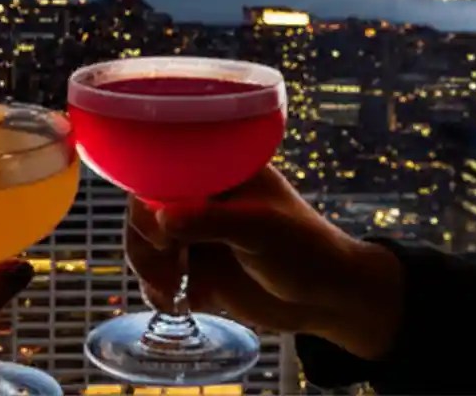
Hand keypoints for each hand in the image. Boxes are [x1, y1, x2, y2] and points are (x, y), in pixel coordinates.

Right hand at [126, 166, 403, 359]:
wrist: (330, 299)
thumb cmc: (306, 248)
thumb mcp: (260, 229)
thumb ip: (210, 221)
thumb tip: (160, 218)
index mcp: (217, 174)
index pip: (162, 173)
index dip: (149, 201)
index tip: (160, 232)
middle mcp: (201, 203)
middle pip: (145, 211)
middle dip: (146, 241)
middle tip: (167, 261)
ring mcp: (197, 238)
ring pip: (147, 247)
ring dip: (150, 269)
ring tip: (172, 290)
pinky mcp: (198, 273)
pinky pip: (161, 280)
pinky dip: (159, 292)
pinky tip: (177, 302)